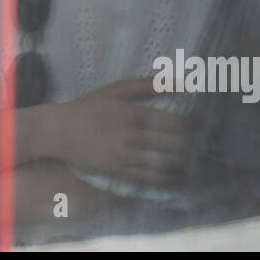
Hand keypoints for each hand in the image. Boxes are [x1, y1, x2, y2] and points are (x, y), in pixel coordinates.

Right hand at [52, 78, 194, 185]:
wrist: (59, 131)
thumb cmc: (89, 107)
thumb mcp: (116, 90)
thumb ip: (147, 85)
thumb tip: (178, 81)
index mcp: (133, 113)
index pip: (173, 122)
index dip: (192, 124)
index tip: (199, 124)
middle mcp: (130, 136)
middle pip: (172, 143)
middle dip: (190, 143)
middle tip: (199, 142)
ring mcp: (124, 155)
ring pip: (163, 162)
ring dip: (180, 161)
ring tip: (189, 158)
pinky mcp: (117, 171)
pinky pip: (147, 178)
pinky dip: (164, 177)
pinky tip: (172, 174)